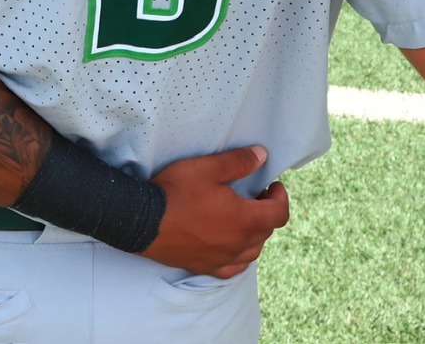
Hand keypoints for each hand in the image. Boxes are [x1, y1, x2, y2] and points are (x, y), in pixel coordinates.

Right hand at [144, 146, 289, 277]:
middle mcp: (239, 244)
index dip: (281, 197)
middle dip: (267, 211)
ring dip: (256, 234)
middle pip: (267, 231)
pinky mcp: (207, 267)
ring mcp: (223, 259)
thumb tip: (262, 155)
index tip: (273, 185)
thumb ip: (238, 162)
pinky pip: (235, 268)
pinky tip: (232, 246)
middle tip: (256, 195)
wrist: (143, 221)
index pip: (279, 213)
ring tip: (244, 218)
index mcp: (244, 219)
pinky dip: (240, 256)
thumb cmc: (176, 191)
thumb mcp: (207, 168)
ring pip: (253, 251)